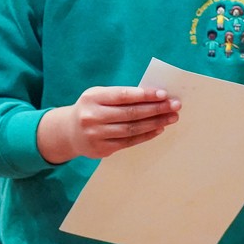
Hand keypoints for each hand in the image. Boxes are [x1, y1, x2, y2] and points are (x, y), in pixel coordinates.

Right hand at [36, 86, 179, 163]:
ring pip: (131, 129)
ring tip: (171, 117)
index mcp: (93, 97)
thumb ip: (123, 95)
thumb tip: (156, 96)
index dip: (144, 95)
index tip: (164, 94)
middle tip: (175, 105)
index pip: (123, 95)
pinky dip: (146, 135)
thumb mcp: (101, 96)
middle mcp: (92, 116)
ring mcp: (95, 135)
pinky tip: (159, 129)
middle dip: (156, 109)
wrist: (68, 132)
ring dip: (155, 123)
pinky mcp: (100, 149)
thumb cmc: (93, 108)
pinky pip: (128, 142)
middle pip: (130, 113)